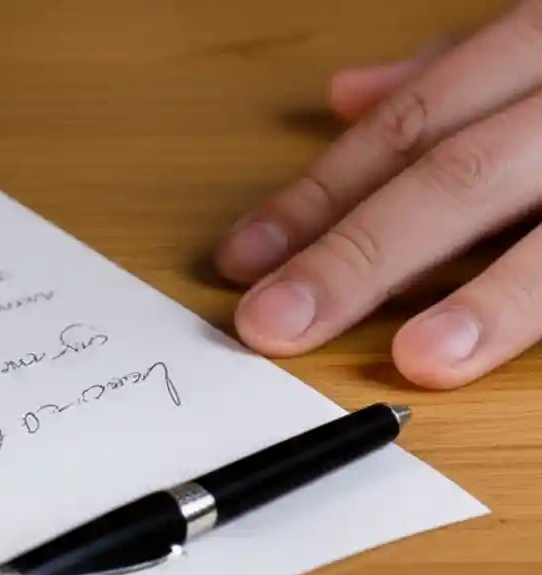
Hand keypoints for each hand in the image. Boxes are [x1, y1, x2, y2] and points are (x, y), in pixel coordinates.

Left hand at [215, 1, 541, 388]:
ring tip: (417, 357)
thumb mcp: (539, 37)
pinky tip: (491, 349)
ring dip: (485, 296)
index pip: (407, 126)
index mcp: (535, 46)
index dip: (317, 195)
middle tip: (274, 325)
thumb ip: (455, 68)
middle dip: (359, 254)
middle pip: (456, 176)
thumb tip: (346, 93)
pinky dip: (539, 309)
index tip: (241, 258)